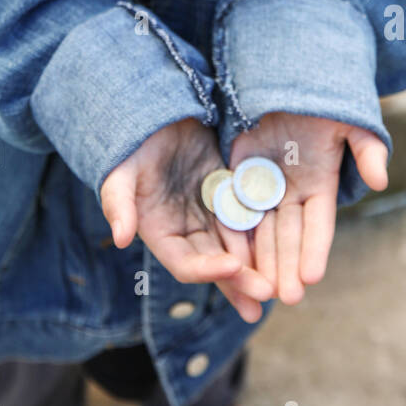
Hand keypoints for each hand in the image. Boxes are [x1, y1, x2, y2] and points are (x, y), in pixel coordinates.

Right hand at [100, 117, 274, 322]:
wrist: (155, 112)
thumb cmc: (133, 143)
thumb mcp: (121, 171)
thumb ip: (119, 204)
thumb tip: (120, 239)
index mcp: (160, 233)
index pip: (184, 263)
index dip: (207, 270)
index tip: (233, 266)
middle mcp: (186, 230)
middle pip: (216, 262)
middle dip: (241, 280)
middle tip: (268, 294)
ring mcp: (209, 213)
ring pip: (236, 246)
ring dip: (256, 266)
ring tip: (282, 284)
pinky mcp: (228, 193)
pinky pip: (248, 217)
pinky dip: (263, 233)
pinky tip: (286, 246)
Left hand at [228, 112, 388, 303]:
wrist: (285, 75)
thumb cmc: (324, 100)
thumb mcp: (351, 121)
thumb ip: (367, 151)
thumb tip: (380, 183)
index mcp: (320, 182)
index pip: (318, 223)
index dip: (315, 249)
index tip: (312, 276)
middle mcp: (292, 190)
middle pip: (288, 234)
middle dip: (286, 265)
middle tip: (283, 297)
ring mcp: (264, 183)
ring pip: (261, 228)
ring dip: (261, 258)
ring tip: (258, 288)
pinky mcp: (238, 173)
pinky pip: (234, 206)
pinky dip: (233, 231)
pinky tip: (230, 256)